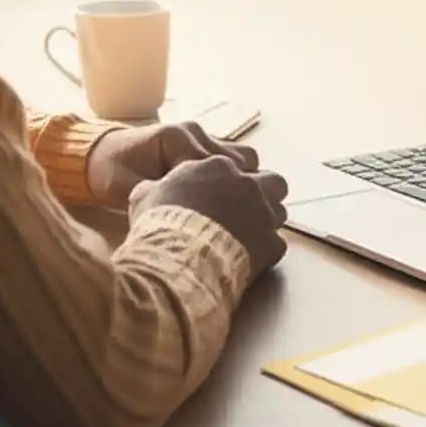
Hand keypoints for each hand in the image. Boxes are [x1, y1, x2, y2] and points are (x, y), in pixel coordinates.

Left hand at [87, 122, 258, 208]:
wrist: (100, 155)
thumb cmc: (110, 172)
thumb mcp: (126, 188)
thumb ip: (155, 197)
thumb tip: (182, 217)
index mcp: (176, 137)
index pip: (213, 166)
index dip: (218, 196)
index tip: (218, 222)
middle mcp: (196, 132)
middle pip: (239, 160)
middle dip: (240, 191)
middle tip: (234, 220)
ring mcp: (204, 137)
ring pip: (246, 158)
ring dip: (245, 184)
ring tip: (237, 213)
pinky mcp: (208, 146)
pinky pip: (238, 160)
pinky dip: (242, 181)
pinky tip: (236, 205)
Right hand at [130, 156, 288, 276]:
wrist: (178, 258)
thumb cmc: (160, 223)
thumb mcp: (146, 195)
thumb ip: (156, 186)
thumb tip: (151, 188)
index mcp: (218, 166)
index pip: (236, 167)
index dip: (230, 183)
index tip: (221, 197)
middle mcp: (248, 185)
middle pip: (272, 181)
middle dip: (264, 193)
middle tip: (248, 210)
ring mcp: (264, 213)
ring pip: (279, 211)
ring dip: (267, 221)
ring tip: (248, 236)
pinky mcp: (272, 243)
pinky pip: (276, 244)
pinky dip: (265, 251)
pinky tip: (248, 260)